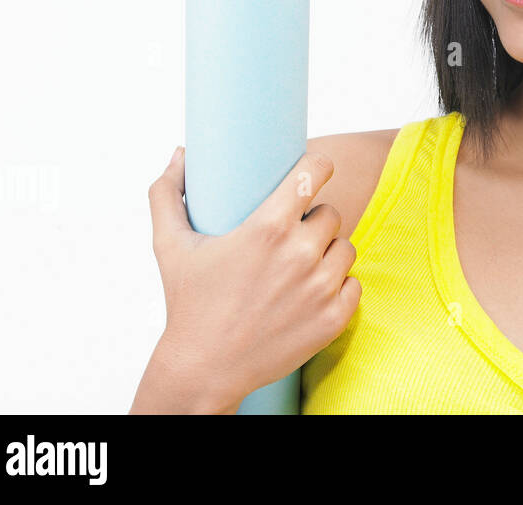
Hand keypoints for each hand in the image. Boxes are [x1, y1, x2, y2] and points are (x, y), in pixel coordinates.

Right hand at [146, 145, 361, 407]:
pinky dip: (340, 287)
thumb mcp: (169, 246)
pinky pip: (355, 283)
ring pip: (345, 247)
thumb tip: (180, 153)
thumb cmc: (188, 303)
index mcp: (268, 228)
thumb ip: (167, 194)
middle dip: (313, 222)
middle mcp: (300, 254)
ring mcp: (321, 288)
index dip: (317, 166)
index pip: (315, 171)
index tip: (314, 171)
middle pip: (331, 213)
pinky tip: (313, 293)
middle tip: (289, 239)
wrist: (205, 369)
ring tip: (300, 268)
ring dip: (328, 253)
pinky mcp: (335, 317)